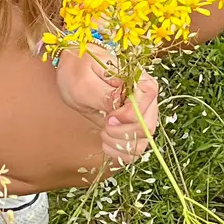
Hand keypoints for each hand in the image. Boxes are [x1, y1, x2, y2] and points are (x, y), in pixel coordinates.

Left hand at [53, 49, 158, 169]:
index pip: (149, 97)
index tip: (109, 116)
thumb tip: (119, 106)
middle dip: (122, 134)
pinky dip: (121, 152)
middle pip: (147, 126)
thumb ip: (104, 94)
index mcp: (137, 79)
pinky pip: (136, 148)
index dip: (129, 114)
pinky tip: (107, 143)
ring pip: (143, 141)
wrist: (74, 70)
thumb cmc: (78, 71)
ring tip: (104, 134)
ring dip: (121, 145)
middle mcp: (144, 98)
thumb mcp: (84, 81)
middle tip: (104, 125)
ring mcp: (140, 114)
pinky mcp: (132, 127)